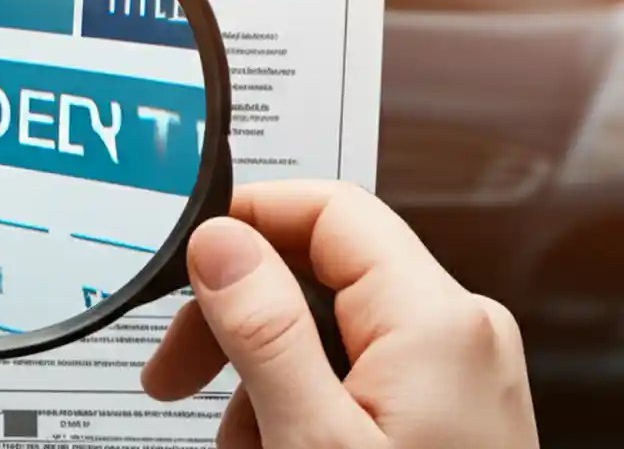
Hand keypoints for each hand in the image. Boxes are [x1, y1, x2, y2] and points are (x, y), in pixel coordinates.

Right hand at [141, 180, 537, 447]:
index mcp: (435, 320)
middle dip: (237, 317)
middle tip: (176, 369)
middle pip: (319, 270)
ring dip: (261, 376)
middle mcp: (457, 331)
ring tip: (238, 443)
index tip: (186, 259)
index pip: (329, 209)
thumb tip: (220, 242)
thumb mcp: (311, 442)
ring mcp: (456, 370)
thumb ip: (263, 331)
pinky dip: (299, 403)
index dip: (248, 219)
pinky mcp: (444, 406)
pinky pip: (352, 372)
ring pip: (327, 327)